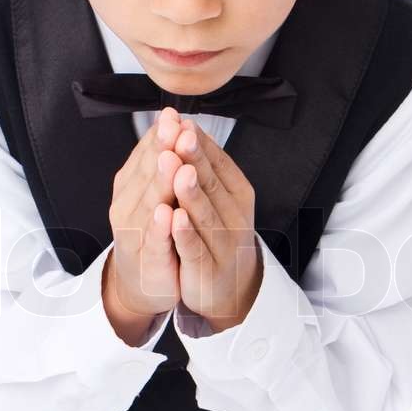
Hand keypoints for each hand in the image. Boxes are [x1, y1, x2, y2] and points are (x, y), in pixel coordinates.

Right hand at [104, 104, 186, 322]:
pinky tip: (166, 214)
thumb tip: (173, 120)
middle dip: (161, 150)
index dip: (160, 136)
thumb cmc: (154, 231)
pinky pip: (153, 241)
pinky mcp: (147, 261)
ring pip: (148, 204)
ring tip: (173, 161)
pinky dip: (159, 227)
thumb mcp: (157, 192)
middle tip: (174, 127)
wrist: (144, 282)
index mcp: (131, 185)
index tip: (174, 115)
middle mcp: (127, 206)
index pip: (146, 155)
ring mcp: (135, 234)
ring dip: (160, 183)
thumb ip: (162, 163)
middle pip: (146, 174)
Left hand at [166, 120, 263, 330]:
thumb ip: (205, 167)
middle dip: (194, 158)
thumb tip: (185, 125)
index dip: (199, 142)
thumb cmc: (216, 236)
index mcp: (237, 193)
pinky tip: (175, 218)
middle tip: (180, 133)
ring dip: (190, 192)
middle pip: (211, 183)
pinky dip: (185, 233)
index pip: (218, 162)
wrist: (225, 289)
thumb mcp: (217, 198)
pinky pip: (195, 249)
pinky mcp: (207, 269)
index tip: (180, 120)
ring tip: (178, 168)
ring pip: (205, 215)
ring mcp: (223, 244)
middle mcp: (234, 216)